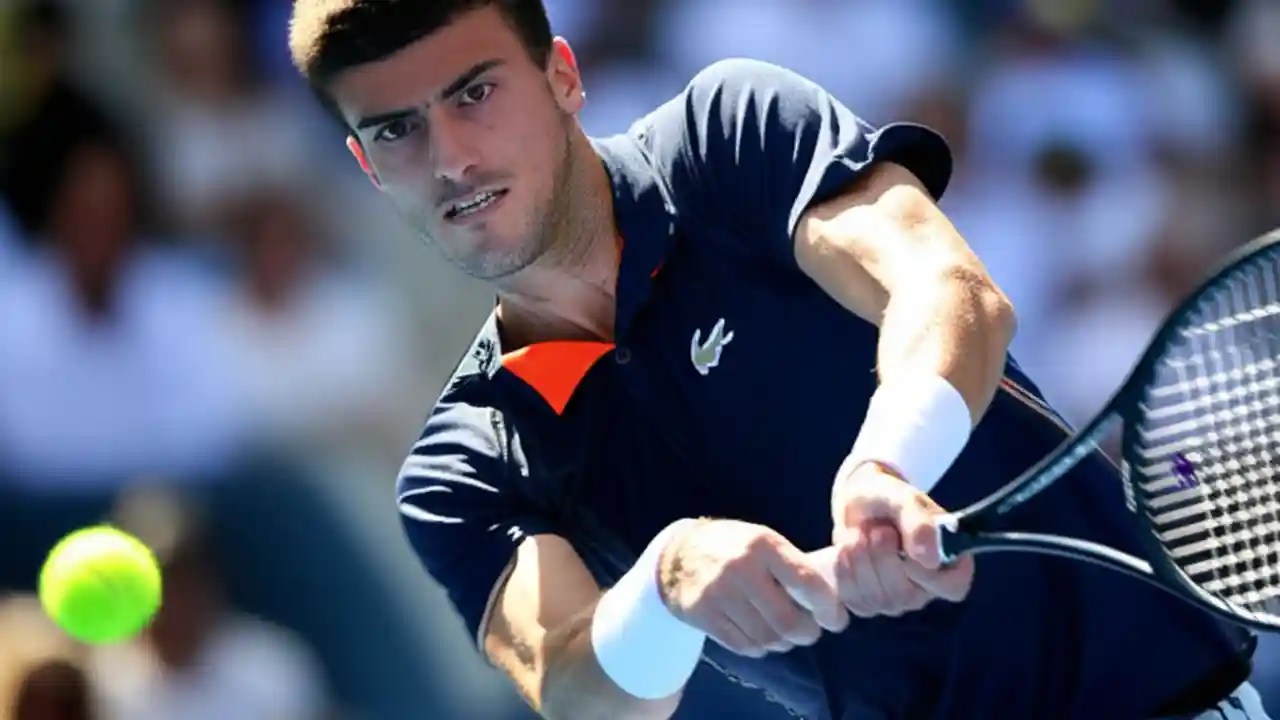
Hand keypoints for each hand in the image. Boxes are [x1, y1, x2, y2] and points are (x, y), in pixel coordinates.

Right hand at [658, 519, 849, 658]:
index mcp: (764, 545)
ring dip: (783, 642)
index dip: (828, 608)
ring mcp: (719, 594)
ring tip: (784, 634)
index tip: (836, 620)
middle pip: (788, 621)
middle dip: (807, 633)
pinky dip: (759, 647)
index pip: (807, 583)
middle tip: (810, 632)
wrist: (678, 553)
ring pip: (767, 638)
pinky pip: (744, 646)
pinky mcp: (703, 615)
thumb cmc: (733, 547)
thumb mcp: (763, 542)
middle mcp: (741, 568)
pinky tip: (760, 636)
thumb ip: (793, 566)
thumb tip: (831, 599)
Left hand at [829, 461, 973, 617]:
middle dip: (884, 558)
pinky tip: (844, 548)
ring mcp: (898, 600)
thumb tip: (930, 559)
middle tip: (877, 528)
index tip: (904, 541)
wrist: (858, 502)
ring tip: (859, 533)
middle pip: (907, 596)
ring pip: (878, 601)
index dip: (925, 570)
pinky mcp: (868, 603)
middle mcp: (927, 588)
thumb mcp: (904, 499)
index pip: (952, 588)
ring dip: (861, 562)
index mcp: (950, 563)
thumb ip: (919, 523)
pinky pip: (855, 601)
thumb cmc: (890, 499)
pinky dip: (844, 572)